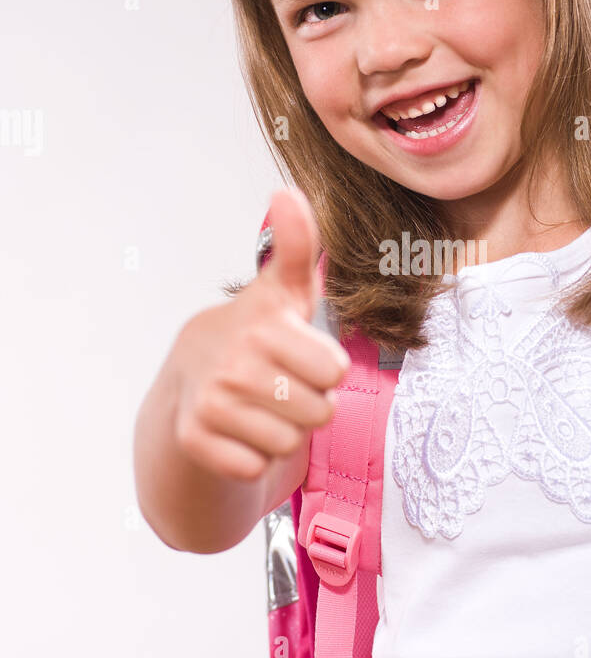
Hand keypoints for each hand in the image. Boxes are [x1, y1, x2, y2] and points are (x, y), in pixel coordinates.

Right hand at [171, 186, 350, 481]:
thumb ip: (295, 247)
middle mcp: (232, 358)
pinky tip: (237, 435)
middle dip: (307, 405)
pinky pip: (255, 466)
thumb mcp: (282, 293)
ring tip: (259, 410)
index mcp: (262, 322)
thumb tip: (287, 191)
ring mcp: (210, 400)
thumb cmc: (254, 340)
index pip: (335, 370)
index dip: (325, 371)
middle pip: (319, 410)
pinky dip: (252, 459)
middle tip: (279, 388)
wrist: (188, 389)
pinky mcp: (195, 440)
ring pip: (290, 442)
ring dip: (281, 433)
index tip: (299, 357)